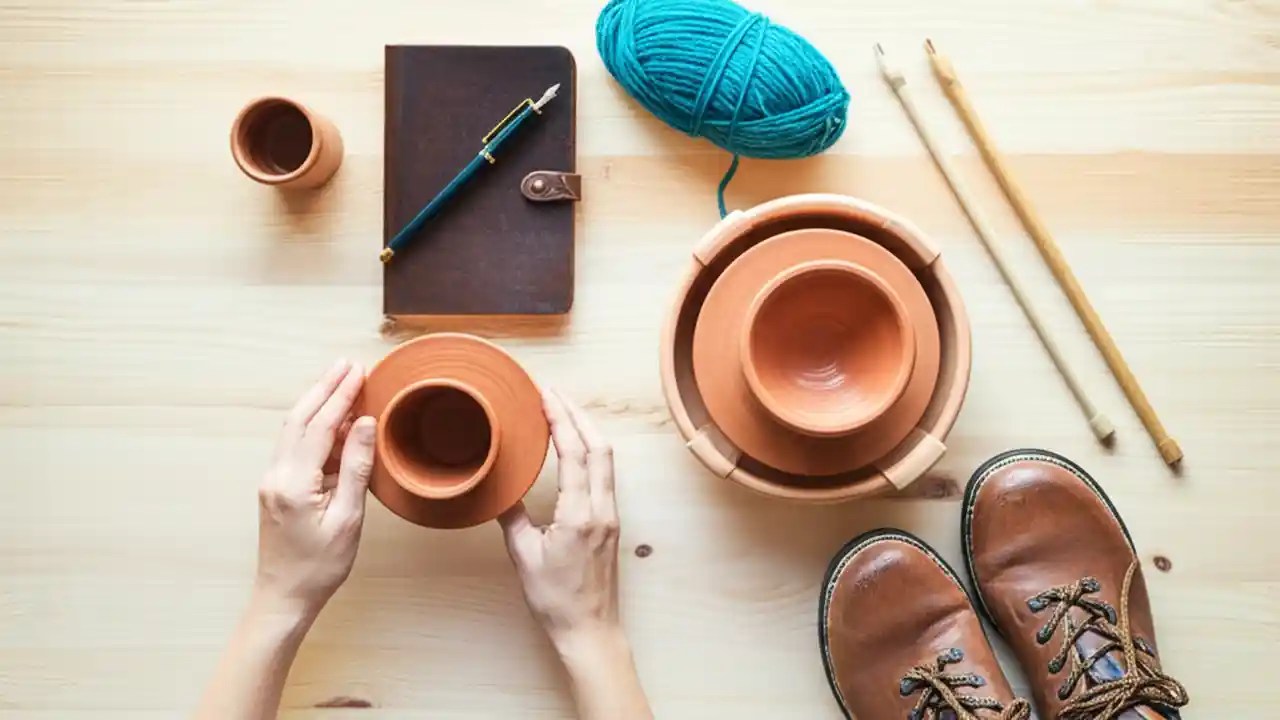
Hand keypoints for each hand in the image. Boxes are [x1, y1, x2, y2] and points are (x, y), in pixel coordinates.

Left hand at [255, 358, 375, 619]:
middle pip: (300, 419)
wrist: (285, 597)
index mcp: (294, 483)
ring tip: (341, 381)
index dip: (340, 396)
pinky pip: (295, 446)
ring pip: (294, 430)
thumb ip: (355, 468)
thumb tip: (364, 424)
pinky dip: (314, 426)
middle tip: (347, 365)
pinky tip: (332, 421)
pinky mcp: (276, 488)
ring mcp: (272, 481)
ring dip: (318, 404)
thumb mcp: (348, 519)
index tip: (358, 372)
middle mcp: (276, 476)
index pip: (319, 426)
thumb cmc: (319, 567)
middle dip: (325, 389)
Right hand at [499, 389, 619, 647]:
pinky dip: (591, 450)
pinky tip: (576, 446)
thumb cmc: (555, 600)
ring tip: (563, 410)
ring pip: (607, 459)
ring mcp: (611, 515)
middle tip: (553, 392)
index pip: (574, 454)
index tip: (545, 395)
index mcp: (579, 515)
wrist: (589, 630)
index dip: (561, 419)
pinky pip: (606, 474)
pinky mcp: (611, 522)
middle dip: (576, 414)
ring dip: (587, 429)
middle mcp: (602, 509)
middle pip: (598, 446)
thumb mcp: (523, 556)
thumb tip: (499, 486)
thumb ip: (512, 516)